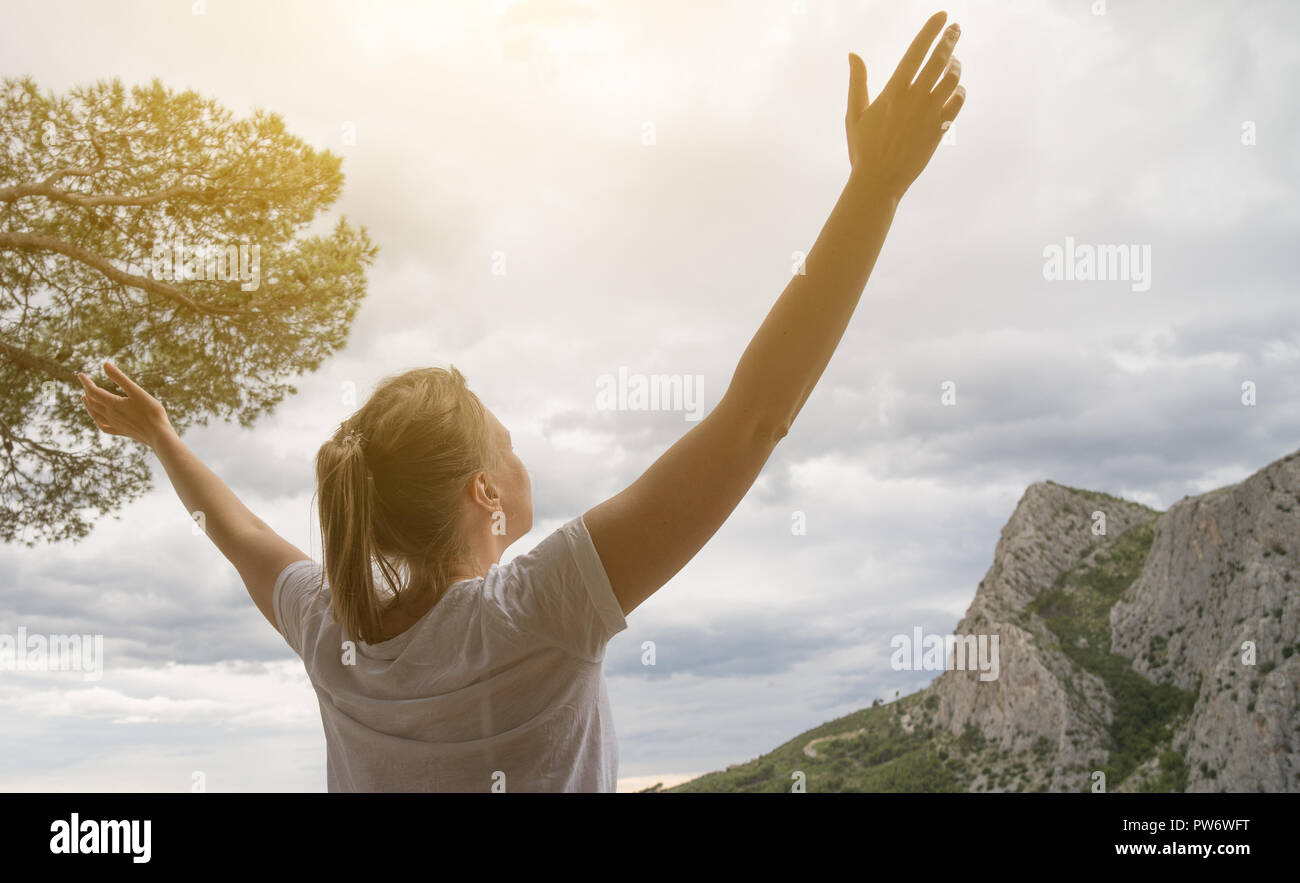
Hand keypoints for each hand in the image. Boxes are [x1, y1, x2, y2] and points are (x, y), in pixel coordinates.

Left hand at [77, 361, 173, 447]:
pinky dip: (98, 421)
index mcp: (113, 404)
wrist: (158, 434)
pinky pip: (104, 427)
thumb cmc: (151, 412)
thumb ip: (120, 378)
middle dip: (87, 392)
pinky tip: (98, 420)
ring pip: (95, 414)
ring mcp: (115, 424)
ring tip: (84, 399)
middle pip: (93, 402)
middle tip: (85, 383)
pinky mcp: (121, 431)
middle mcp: (110, 415)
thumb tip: (105, 364)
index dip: (86, 383)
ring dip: (88, 405)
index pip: (94, 391)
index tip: (80, 374)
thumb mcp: (136, 391)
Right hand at [846, 11, 965, 198]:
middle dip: (950, 39)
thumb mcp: (854, 113)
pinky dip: (960, 91)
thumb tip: (854, 54)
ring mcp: (930, 113)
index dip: (931, 31)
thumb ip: (857, 82)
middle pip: (939, 60)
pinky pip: (958, 102)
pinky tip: (956, 89)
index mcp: (893, 91)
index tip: (943, 16)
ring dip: (956, 66)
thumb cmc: (863, 149)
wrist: (879, 181)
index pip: (917, 52)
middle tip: (956, 27)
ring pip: (952, 79)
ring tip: (954, 61)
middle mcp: (914, 98)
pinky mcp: (940, 129)